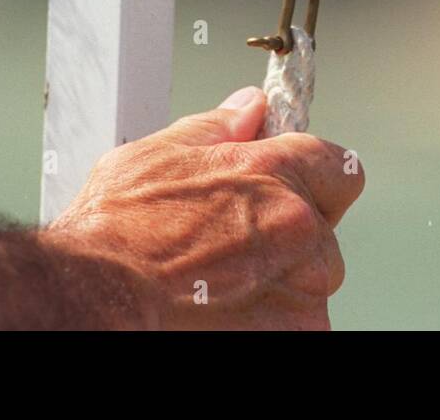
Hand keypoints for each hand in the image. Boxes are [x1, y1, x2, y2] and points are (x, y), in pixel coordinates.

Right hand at [47, 87, 365, 329]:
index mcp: (277, 173)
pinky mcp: (293, 334)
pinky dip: (273, 319)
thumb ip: (220, 127)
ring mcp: (302, 288)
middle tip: (235, 244)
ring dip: (283, 282)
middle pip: (324, 232)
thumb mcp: (160, 154)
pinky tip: (229, 311)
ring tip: (223, 281)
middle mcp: (301, 228)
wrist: (97, 296)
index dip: (316, 180)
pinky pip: (301, 322)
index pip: (341, 169)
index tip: (291, 191)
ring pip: (313, 281)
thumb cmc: (117, 229)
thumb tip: (251, 106)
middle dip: (292, 237)